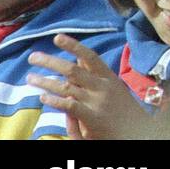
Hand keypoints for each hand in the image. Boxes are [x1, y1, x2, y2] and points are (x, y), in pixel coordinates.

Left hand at [26, 34, 149, 138]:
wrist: (138, 131)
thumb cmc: (123, 110)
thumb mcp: (113, 87)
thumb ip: (95, 73)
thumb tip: (79, 59)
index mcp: (109, 78)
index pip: (90, 57)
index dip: (73, 46)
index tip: (57, 37)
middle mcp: (102, 87)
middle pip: (73, 70)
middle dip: (51, 61)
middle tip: (33, 57)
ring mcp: (97, 102)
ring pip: (67, 87)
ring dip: (46, 81)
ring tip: (30, 78)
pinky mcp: (92, 118)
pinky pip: (70, 106)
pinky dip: (55, 100)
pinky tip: (43, 97)